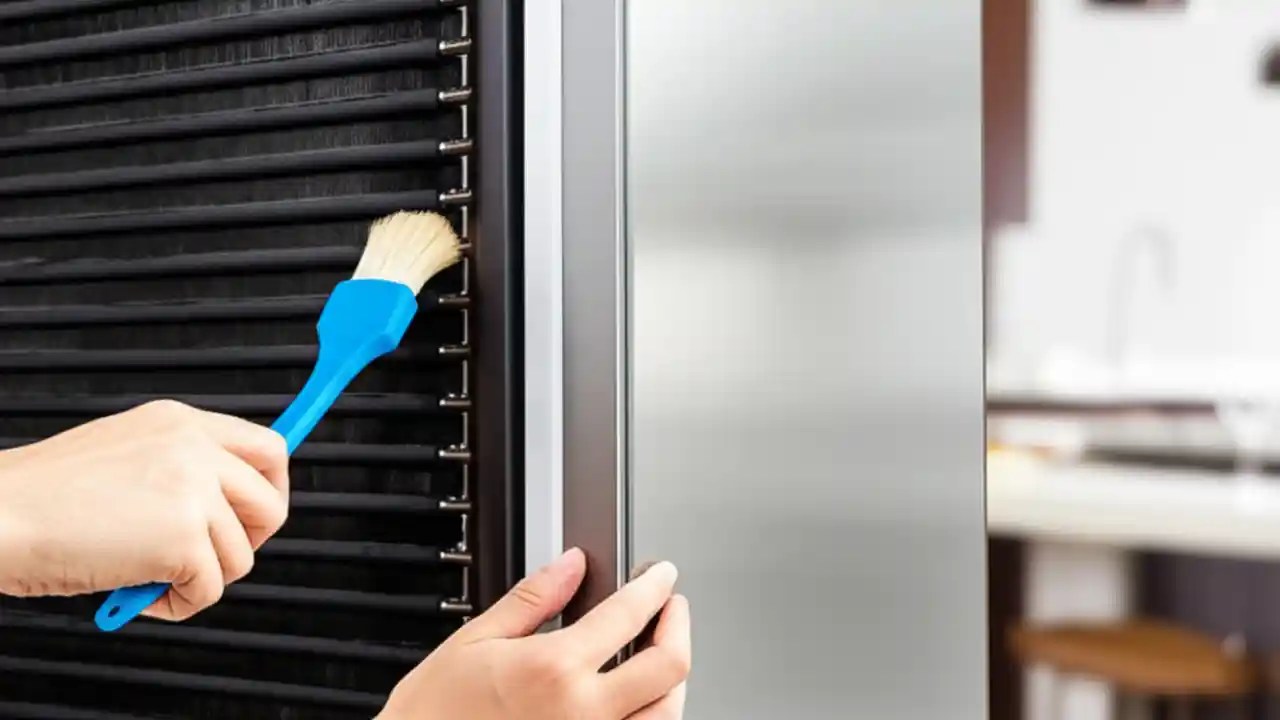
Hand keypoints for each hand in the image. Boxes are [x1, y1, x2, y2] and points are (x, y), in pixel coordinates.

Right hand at [0, 399, 288, 620]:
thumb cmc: (44, 497)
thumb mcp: (128, 453)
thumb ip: (181, 466)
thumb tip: (228, 506)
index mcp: (182, 423)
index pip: (269, 449)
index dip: (273, 489)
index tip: (259, 517)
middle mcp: (195, 449)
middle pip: (270, 505)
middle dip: (246, 542)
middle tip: (205, 558)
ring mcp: (193, 491)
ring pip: (240, 557)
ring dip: (198, 579)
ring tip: (145, 574)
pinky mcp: (183, 538)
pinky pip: (209, 591)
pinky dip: (175, 605)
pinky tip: (135, 592)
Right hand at [378, 548, 691, 719]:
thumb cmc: (433, 717)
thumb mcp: (474, 642)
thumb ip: (532, 600)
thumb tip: (571, 565)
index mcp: (553, 669)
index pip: (629, 614)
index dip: (654, 586)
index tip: (660, 575)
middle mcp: (584, 713)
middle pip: (669, 665)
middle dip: (679, 625)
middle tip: (673, 606)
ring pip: (668, 713)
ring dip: (675, 677)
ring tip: (664, 653)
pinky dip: (655, 717)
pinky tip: (644, 703)